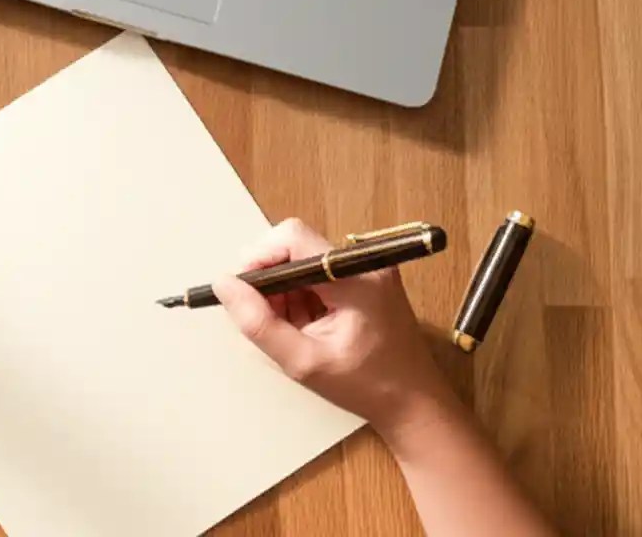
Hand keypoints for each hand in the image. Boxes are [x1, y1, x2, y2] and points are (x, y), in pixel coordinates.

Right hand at [214, 219, 459, 440]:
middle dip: (269, 279)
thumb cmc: (367, 386)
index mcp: (355, 277)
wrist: (415, 403)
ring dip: (284, 291)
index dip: (259, 257)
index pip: (293, 237)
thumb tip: (225, 286)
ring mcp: (367, 270)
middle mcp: (364, 263)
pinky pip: (318, 275)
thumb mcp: (304, 363)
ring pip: (303, 261)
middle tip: (264, 318)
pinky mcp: (365, 280)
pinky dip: (300, 297)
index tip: (244, 292)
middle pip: (295, 246)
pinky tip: (306, 327)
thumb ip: (260, 323)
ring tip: (291, 330)